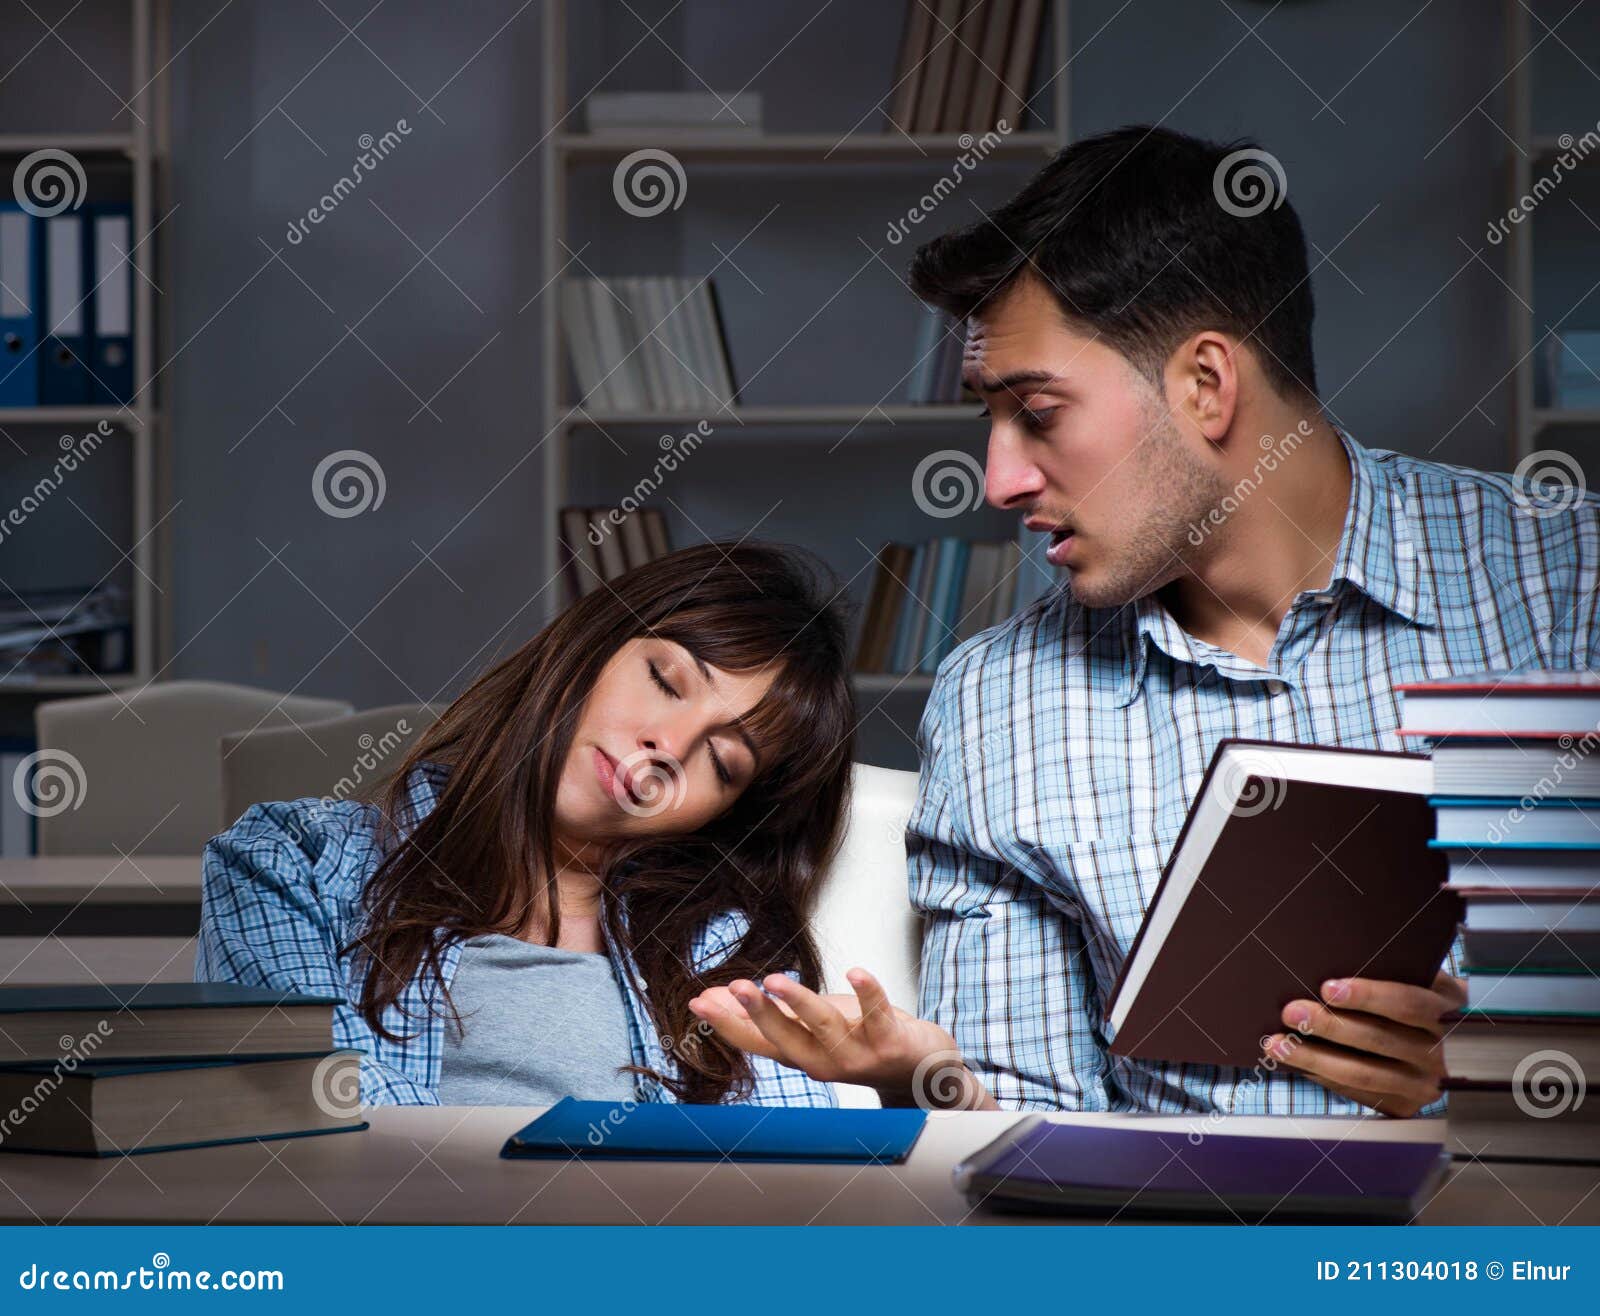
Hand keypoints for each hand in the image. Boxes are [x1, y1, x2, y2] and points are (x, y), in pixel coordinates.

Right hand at [688, 967, 996, 1109]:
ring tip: (775, 979)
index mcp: (802, 1055)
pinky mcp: (891, 1042)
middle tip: (733, 987)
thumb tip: (717, 992)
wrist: (923, 1069)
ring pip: (824, 1027)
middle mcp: (825, 1062)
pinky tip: (856, 972)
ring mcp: (858, 1055)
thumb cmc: (862, 1038)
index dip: (728, 1022)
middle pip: (785, 1038)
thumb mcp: (811, 1024)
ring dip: (799, 1002)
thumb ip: (771, 1011)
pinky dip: (867, 993)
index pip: (757, 1041)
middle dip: (757, 1012)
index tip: (699, 1001)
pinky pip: (877, 1014)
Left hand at [1264, 971, 1465, 1116]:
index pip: (1408, 1003)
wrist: (1445, 1047)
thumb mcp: (1417, 981)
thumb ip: (1390, 972)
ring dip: (1315, 1058)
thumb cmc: (1414, 1000)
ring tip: (1278, 1044)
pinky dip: (1324, 1077)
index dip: (1369, 996)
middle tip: (1291, 1011)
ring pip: (1364, 1073)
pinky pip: (1359, 1093)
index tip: (1327, 988)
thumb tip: (1332, 962)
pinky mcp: (1405, 1105)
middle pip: (1380, 1039)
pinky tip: (1296, 1064)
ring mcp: (1424, 1083)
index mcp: (1445, 1011)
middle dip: (1330, 1026)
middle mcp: (1439, 1051)